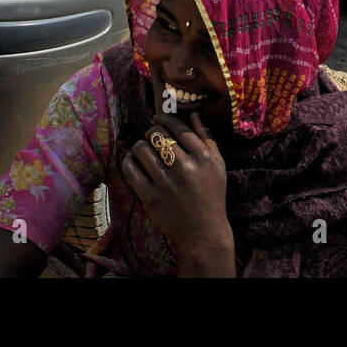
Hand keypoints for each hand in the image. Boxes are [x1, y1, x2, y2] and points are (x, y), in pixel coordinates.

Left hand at [120, 111, 234, 276]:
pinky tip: (132, 161)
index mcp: (203, 157)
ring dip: (139, 145)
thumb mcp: (218, 165)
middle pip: (157, 135)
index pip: (178, 127)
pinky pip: (131, 171)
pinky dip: (128, 162)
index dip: (165, 119)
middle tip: (150, 136)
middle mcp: (185, 167)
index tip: (158, 118)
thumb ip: (207, 138)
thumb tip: (194, 113)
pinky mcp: (151, 198)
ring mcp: (166, 183)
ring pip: (141, 149)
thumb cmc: (211, 196)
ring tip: (142, 149)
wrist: (204, 233)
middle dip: (151, 132)